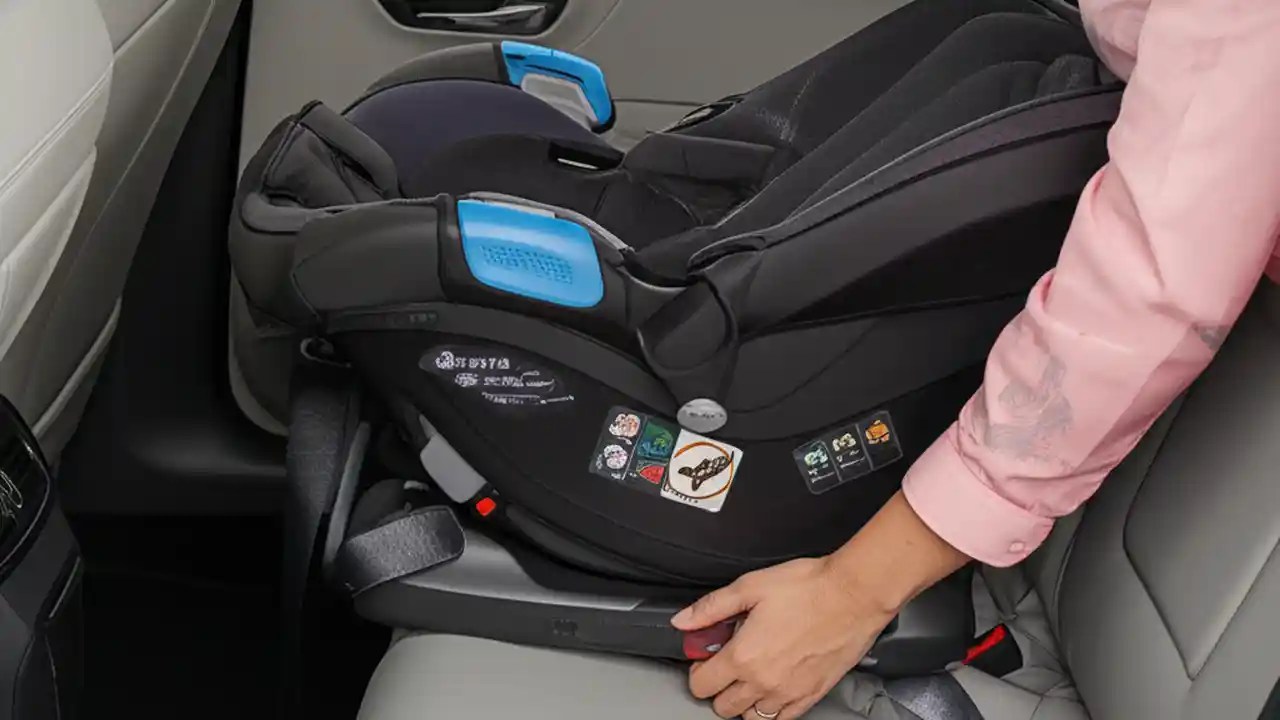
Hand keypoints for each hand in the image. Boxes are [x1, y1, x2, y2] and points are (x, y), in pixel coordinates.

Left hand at [670, 557, 895, 719]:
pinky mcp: (812, 696)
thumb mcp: (751, 586)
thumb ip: (711, 607)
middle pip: (722, 706)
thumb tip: (683, 621)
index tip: (707, 657)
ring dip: (744, 702)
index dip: (699, 669)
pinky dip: (772, 709)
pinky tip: (775, 686)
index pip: (701, 685)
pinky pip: (781, 719)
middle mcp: (763, 682)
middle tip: (729, 664)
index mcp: (743, 656)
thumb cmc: (808, 587)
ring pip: (751, 718)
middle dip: (719, 687)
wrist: (854, 595)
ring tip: (752, 676)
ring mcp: (789, 693)